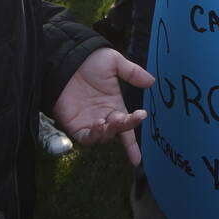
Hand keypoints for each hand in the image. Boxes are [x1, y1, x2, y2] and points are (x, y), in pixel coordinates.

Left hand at [52, 46, 152, 165]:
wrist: (67, 58)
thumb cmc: (90, 60)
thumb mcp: (114, 63)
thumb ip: (133, 73)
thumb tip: (152, 81)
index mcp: (114, 104)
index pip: (126, 127)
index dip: (132, 145)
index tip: (138, 160)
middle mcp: (103, 116)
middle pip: (118, 131)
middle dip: (124, 127)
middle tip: (125, 117)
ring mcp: (89, 122)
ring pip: (103, 137)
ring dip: (109, 132)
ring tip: (108, 121)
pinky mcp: (74, 125)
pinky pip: (85, 138)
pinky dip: (93, 136)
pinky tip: (99, 125)